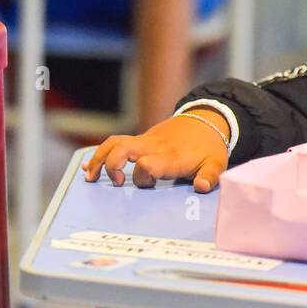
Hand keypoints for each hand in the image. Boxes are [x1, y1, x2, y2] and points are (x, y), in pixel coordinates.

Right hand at [83, 110, 229, 191]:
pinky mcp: (141, 140)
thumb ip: (210, 177)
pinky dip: (100, 153)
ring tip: (90, 177)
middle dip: (113, 165)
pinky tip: (89, 167)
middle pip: (124, 149)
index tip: (144, 181)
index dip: (144, 171)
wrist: (207, 119)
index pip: (151, 162)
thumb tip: (201, 188)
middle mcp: (154, 147)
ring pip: (115, 143)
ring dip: (99, 159)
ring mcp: (145, 142)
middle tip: (119, 184)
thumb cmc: (210, 147)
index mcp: (172, 157)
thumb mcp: (217, 164)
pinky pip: (116, 142)